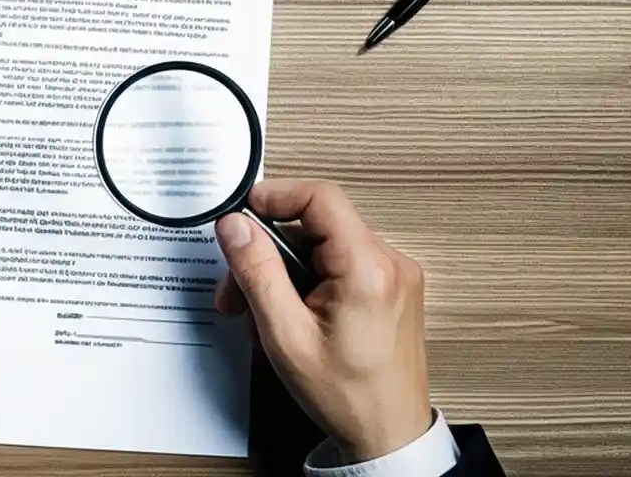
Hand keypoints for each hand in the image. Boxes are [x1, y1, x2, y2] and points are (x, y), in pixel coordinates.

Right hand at [214, 180, 430, 461]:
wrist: (388, 434)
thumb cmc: (347, 396)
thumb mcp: (284, 334)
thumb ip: (257, 272)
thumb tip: (235, 226)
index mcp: (369, 269)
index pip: (321, 198)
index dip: (276, 196)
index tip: (243, 213)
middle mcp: (391, 263)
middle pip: (315, 227)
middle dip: (268, 252)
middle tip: (236, 288)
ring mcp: (396, 275)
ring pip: (324, 247)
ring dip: (284, 272)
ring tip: (261, 313)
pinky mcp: (392, 288)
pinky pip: (341, 264)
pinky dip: (308, 281)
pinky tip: (290, 314)